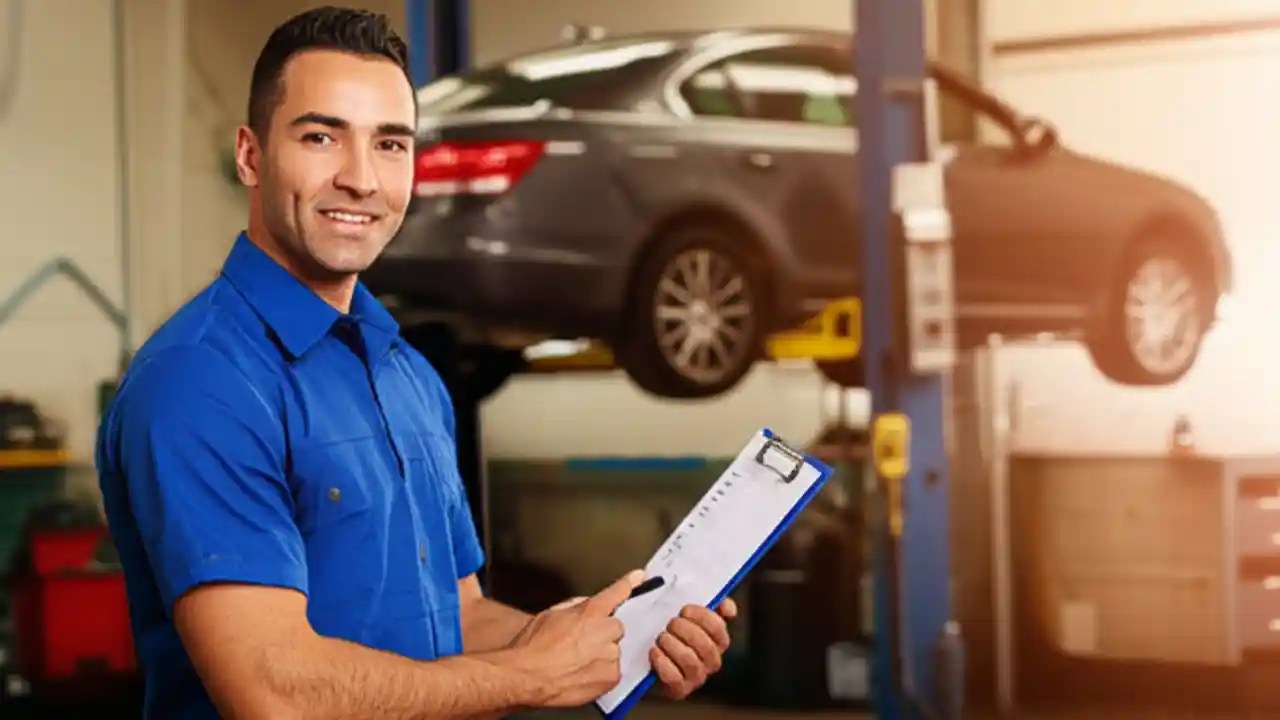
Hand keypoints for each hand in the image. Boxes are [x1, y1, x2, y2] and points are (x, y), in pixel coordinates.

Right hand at [508, 569, 643, 707]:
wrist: (526, 677)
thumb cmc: (532, 647)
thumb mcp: (551, 614)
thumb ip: (575, 606)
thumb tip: (587, 605)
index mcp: (590, 612)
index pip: (616, 593)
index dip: (628, 583)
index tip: (639, 577)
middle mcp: (604, 632)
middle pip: (617, 627)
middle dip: (603, 633)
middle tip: (580, 644)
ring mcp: (610, 656)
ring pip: (615, 651)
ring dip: (602, 654)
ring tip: (577, 663)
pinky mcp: (611, 678)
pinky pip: (614, 671)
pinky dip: (601, 673)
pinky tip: (581, 674)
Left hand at [649, 598, 737, 700]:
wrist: (646, 651)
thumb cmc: (672, 628)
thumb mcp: (690, 611)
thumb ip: (713, 603)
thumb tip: (728, 608)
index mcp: (718, 640)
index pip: (719, 628)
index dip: (702, 617)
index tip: (685, 609)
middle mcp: (711, 661)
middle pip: (706, 646)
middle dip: (685, 631)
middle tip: (670, 623)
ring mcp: (696, 677)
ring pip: (691, 662)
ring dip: (673, 646)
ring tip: (661, 637)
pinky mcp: (680, 689)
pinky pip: (675, 678)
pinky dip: (663, 663)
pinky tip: (655, 652)